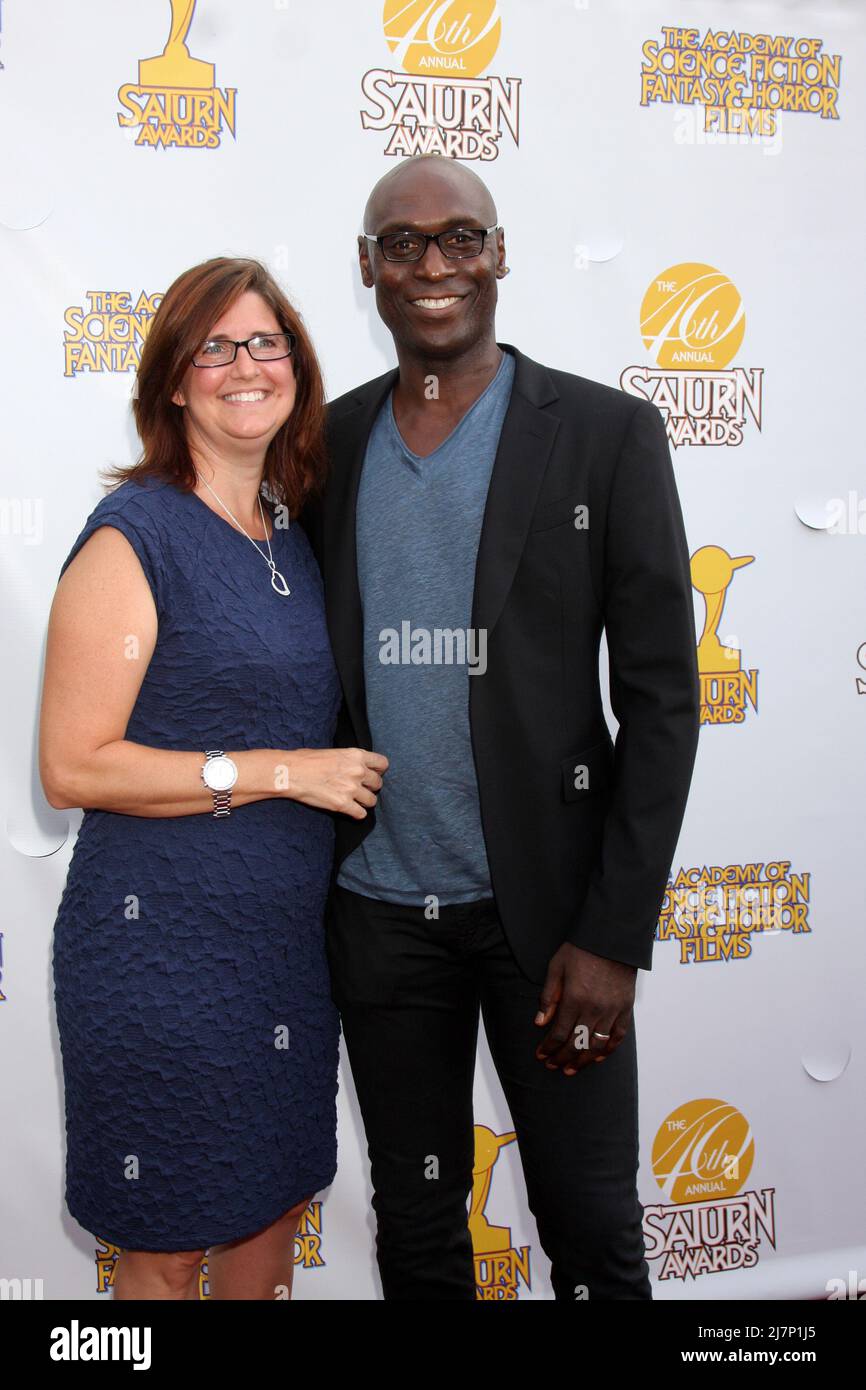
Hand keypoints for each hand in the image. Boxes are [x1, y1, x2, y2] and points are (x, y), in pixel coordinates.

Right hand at [285, 747, 388, 817]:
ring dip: (364, 802)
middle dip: (370, 788)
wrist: (291, 772)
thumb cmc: (306, 760)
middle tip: (360, 789)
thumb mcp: (334, 752)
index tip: (372, 775)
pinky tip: (349, 810)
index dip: (378, 771)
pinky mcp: (343, 804)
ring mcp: (351, 788)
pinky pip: (361, 814)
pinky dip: (356, 814)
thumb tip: (359, 767)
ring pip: (372, 801)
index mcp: (356, 755)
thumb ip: (350, 760)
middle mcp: (358, 771)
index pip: (383, 764)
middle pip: (378, 784)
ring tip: (354, 800)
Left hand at [534, 942, 635, 1075]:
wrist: (612, 938)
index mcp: (575, 999)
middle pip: (576, 1044)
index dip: (548, 1048)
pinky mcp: (626, 1009)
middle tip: (553, 1066)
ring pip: (597, 1046)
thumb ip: (548, 997)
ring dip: (582, 1061)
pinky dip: (608, 1050)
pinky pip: (618, 1036)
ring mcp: (612, 1011)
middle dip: (562, 1058)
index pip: (559, 1034)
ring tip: (571, 1069)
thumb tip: (539, 1023)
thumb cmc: (581, 949)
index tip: (541, 1055)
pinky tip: (597, 1058)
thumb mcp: (556, 968)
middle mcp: (594, 1009)